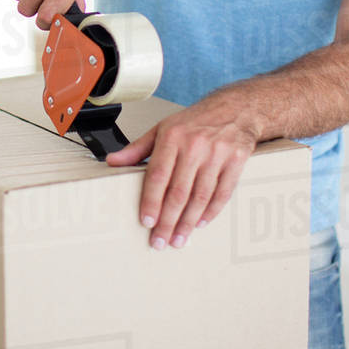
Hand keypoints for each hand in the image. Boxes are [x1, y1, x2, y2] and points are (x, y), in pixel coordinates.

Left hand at [106, 94, 260, 249]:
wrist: (235, 108)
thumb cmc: (196, 120)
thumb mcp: (162, 128)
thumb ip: (137, 148)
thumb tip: (112, 161)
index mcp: (172, 137)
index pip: (158, 175)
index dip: (151, 201)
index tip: (147, 221)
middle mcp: (195, 146)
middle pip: (179, 192)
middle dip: (168, 221)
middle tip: (160, 241)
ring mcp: (217, 154)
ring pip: (200, 197)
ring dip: (188, 222)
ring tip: (178, 239)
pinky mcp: (236, 161)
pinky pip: (222, 193)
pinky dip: (211, 212)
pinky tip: (200, 223)